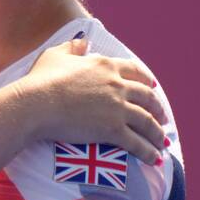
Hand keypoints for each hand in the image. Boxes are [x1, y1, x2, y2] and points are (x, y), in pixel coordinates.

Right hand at [22, 38, 168, 163]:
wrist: (36, 103)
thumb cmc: (41, 79)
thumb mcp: (56, 55)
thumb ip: (73, 47)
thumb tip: (83, 41)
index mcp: (106, 66)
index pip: (135, 71)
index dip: (146, 79)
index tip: (152, 86)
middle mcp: (117, 85)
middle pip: (147, 97)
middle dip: (157, 108)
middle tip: (162, 117)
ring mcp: (117, 108)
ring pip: (147, 121)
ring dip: (156, 132)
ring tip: (161, 141)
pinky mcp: (113, 130)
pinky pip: (137, 142)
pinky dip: (148, 151)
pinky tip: (154, 158)